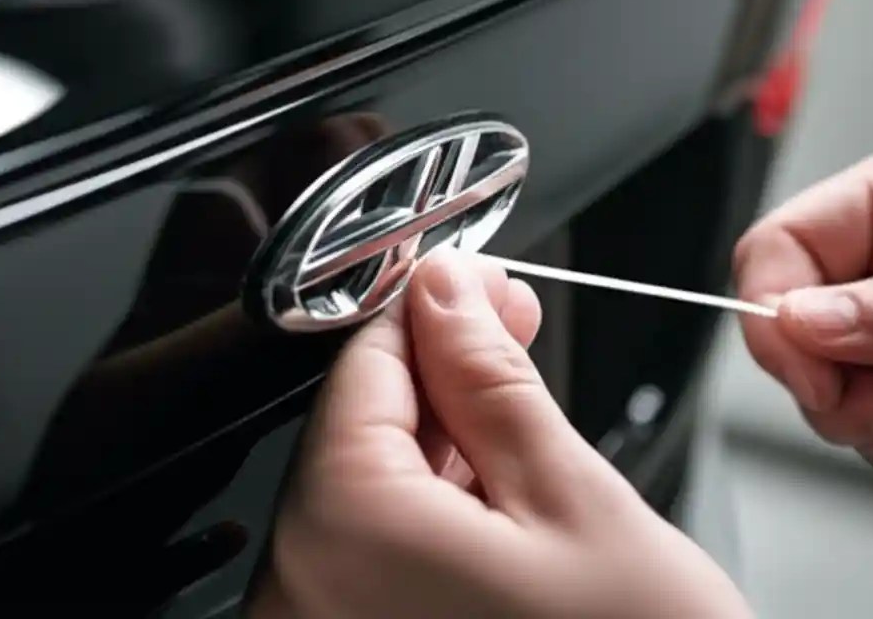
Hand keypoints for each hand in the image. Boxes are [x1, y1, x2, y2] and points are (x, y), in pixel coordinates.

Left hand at [248, 247, 749, 618]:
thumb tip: (450, 294)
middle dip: (440, 373)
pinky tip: (494, 497)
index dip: (427, 309)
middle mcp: (301, 595)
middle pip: (357, 429)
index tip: (474, 285)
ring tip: (521, 421)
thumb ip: (492, 382)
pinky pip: (372, 557)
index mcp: (344, 533)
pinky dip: (430, 516)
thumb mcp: (571, 501)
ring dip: (440, 442)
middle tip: (510, 331)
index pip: (360, 368)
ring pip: (367, 491)